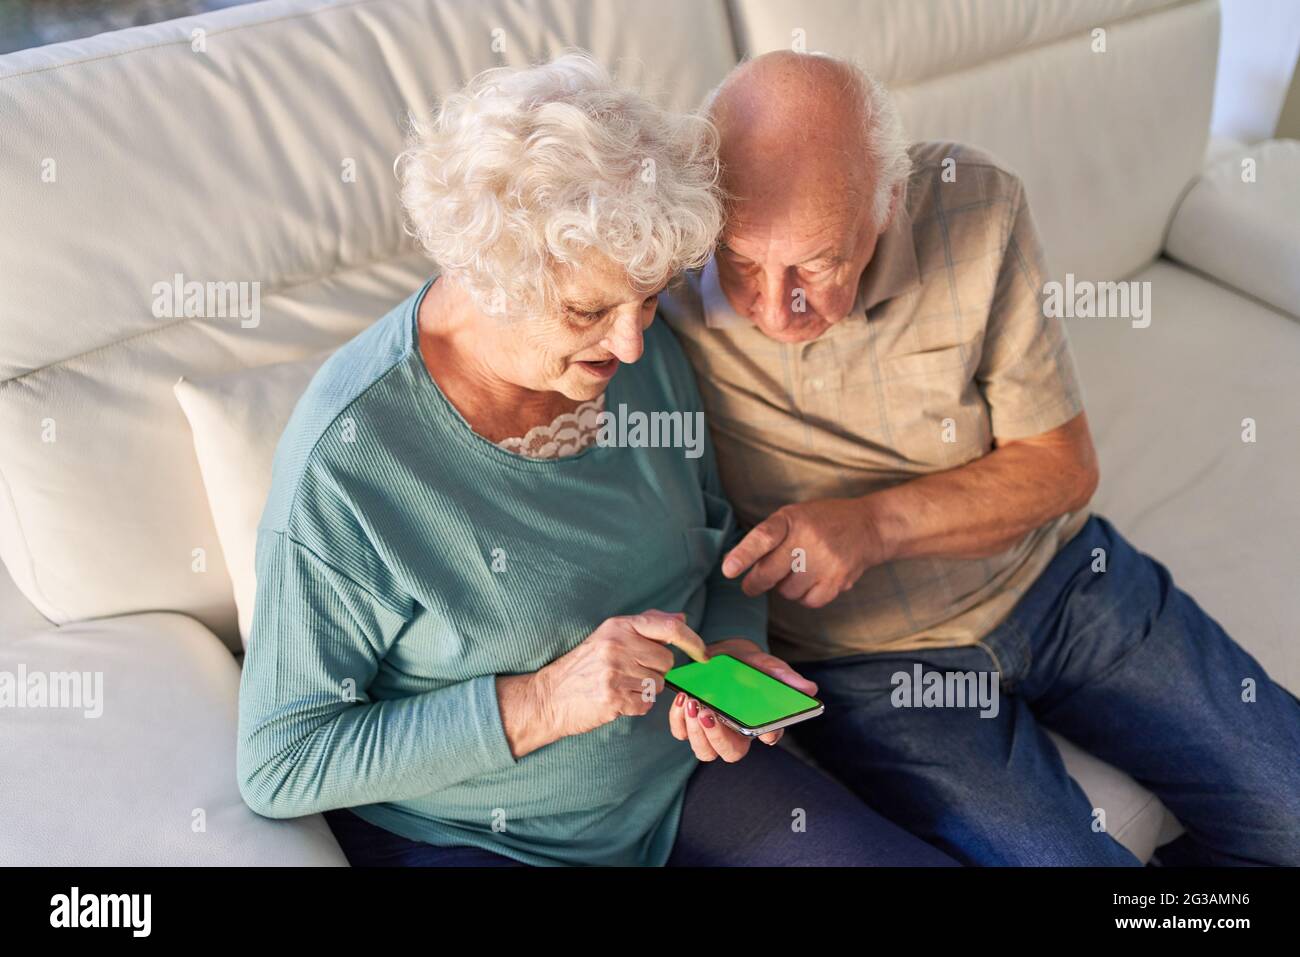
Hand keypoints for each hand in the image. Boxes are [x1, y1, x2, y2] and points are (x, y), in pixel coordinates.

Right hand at [530, 610, 702, 741]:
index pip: (669, 627)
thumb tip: (683, 618)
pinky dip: (637, 705)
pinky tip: (618, 698)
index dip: (693, 641)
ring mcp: (615, 673)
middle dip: (656, 670)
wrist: (549, 696)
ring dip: (646, 689)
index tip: (703, 654)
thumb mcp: (610, 635)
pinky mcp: (614, 698)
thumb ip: (648, 624)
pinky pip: (647, 704)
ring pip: (659, 684)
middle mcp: (618, 646)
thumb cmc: (584, 665)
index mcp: (619, 626)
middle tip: (632, 672)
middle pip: (667, 661)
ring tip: (621, 685)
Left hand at [668, 637, 817, 761]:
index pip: (769, 736)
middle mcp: (736, 734)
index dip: (768, 735)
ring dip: (696, 731)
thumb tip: (810, 688)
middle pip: (730, 753)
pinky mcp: (689, 723)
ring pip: (704, 751)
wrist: (721, 654)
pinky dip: (678, 719)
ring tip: (693, 704)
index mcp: (759, 723)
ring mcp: (711, 731)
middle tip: (709, 714)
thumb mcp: (766, 664)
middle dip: (718, 737)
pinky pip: (681, 732)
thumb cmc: (747, 665)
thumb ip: (783, 675)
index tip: (763, 730)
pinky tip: (682, 699)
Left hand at [720, 498, 889, 607]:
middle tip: (751, 584)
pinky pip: (807, 602)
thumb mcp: (792, 517)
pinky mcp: (838, 582)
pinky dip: (805, 596)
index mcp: (791, 519)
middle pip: (769, 573)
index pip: (763, 538)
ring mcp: (825, 563)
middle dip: (754, 583)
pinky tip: (812, 580)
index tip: (728, 570)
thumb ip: (765, 538)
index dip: (743, 555)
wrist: (868, 527)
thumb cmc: (821, 522)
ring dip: (785, 587)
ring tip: (797, 571)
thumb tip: (732, 563)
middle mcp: (808, 540)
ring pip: (786, 592)